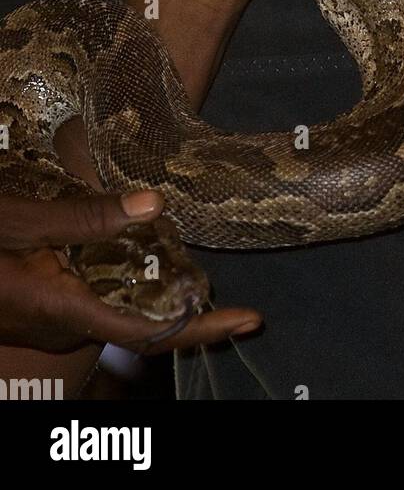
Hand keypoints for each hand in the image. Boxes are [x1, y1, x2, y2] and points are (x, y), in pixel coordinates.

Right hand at [0, 192, 259, 354]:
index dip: (205, 326)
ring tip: (179, 248)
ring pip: (121, 305)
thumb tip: (152, 204)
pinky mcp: (48, 307)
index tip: (251, 319)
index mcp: (68, 310)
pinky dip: (123, 275)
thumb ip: (86, 216)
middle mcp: (68, 325)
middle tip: (221, 277)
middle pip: (143, 319)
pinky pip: (98, 298)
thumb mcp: (22, 219)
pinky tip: (133, 243)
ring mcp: (57, 320)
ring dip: (151, 281)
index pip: (152, 330)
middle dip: (184, 298)